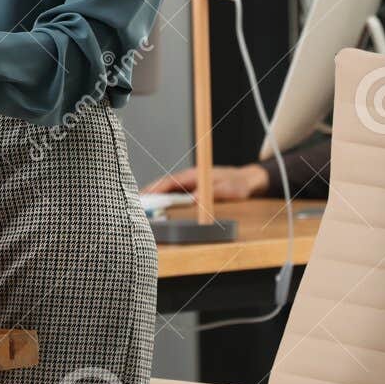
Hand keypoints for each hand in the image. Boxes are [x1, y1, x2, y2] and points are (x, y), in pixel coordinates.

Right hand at [141, 164, 270, 200]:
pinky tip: (158, 208)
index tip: (144, 196)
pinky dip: (165, 199)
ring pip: (168, 189)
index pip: (170, 181)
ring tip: (142, 208)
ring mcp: (190, 183)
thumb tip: (193, 200)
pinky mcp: (193, 189)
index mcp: (194, 175)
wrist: (248, 179)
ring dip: (156, 197)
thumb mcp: (228, 190)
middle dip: (150, 194)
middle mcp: (190, 178)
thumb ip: (211, 193)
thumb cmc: (239, 184)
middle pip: (165, 185)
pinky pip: (175, 194)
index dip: (156, 189)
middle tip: (136, 205)